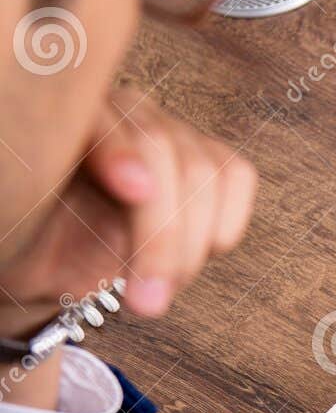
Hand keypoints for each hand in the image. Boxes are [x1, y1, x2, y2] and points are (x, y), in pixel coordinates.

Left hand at [0, 86, 256, 336]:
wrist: (48, 258)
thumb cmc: (23, 240)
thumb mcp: (15, 223)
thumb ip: (35, 197)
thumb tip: (118, 193)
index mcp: (59, 116)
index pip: (98, 116)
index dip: (120, 150)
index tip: (133, 192)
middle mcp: (116, 110)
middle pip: (163, 150)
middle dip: (162, 234)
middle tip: (145, 303)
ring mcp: (166, 130)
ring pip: (205, 172)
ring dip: (189, 248)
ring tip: (155, 294)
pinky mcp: (206, 159)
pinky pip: (236, 178)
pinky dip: (224, 224)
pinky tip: (194, 257)